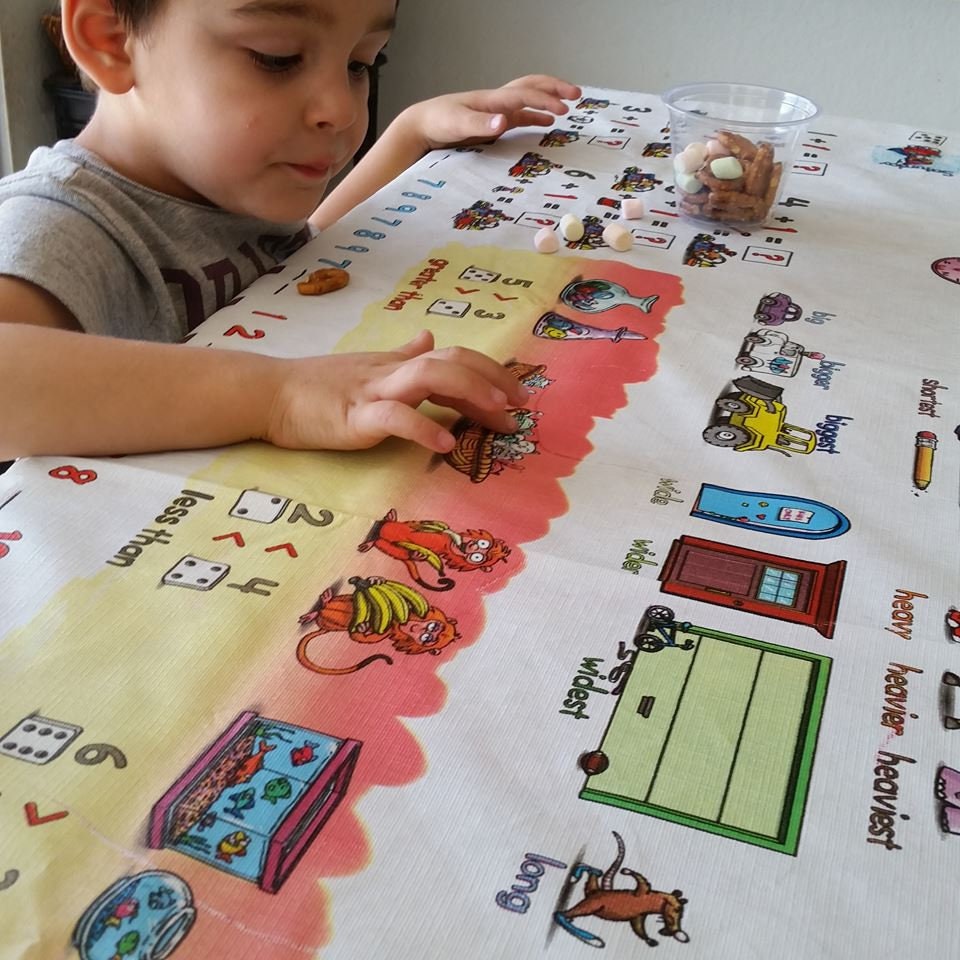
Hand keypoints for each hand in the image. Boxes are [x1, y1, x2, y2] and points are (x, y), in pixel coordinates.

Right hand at [264, 330, 530, 453]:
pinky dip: (422, 427)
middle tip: (521, 409)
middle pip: (453, 362)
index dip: (491, 373)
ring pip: (430, 377)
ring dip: (470, 393)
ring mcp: (374, 392)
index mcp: (398, 363)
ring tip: (497, 415)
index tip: (517, 397)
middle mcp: (393, 371)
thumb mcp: (368, 366)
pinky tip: (444, 444)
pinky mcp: (354, 417)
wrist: (269, 393)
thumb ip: (401, 356)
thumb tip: (428, 338)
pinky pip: (394, 417)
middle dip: (494, 382)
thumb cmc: (317, 386)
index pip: (455, 358)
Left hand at [405, 75, 582, 151]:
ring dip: (548, 99)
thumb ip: (480, 124)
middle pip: (531, 87)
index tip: (562, 108)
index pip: (524, 95)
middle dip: (554, 89)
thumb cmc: (437, 122)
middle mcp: (497, 102)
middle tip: (576, 95)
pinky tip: (547, 123)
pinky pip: (521, 115)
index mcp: (492, 100)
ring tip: (568, 106)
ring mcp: (496, 111)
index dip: (545, 100)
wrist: (422, 126)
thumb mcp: (457, 124)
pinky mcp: (493, 122)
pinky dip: (536, 116)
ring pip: (528, 98)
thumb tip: (504, 122)